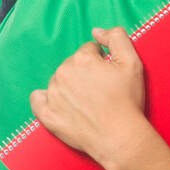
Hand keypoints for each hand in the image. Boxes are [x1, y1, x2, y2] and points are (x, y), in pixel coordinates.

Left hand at [29, 27, 146, 166]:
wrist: (120, 137)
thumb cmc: (127, 101)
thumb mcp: (132, 62)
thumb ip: (116, 38)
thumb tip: (97, 31)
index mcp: (82, 59)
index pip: (89, 51)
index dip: (101, 62)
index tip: (108, 76)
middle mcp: (63, 73)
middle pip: (72, 65)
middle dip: (85, 73)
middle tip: (100, 91)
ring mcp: (53, 95)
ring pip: (59, 81)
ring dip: (70, 87)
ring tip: (88, 103)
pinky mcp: (48, 114)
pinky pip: (37, 99)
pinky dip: (45, 99)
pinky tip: (59, 104)